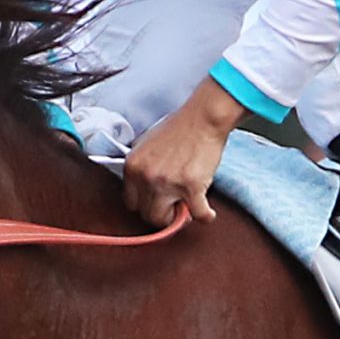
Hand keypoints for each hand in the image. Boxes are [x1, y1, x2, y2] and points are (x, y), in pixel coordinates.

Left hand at [122, 79, 244, 226]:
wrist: (203, 117)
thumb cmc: (179, 128)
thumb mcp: (146, 145)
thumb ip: (141, 168)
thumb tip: (144, 192)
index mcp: (132, 166)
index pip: (131, 203)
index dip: (147, 205)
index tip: (158, 204)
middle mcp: (146, 177)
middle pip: (148, 215)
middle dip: (163, 214)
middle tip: (176, 206)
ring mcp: (167, 183)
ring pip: (167, 220)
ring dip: (180, 218)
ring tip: (189, 208)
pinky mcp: (191, 187)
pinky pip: (198, 215)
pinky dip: (206, 216)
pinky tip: (208, 212)